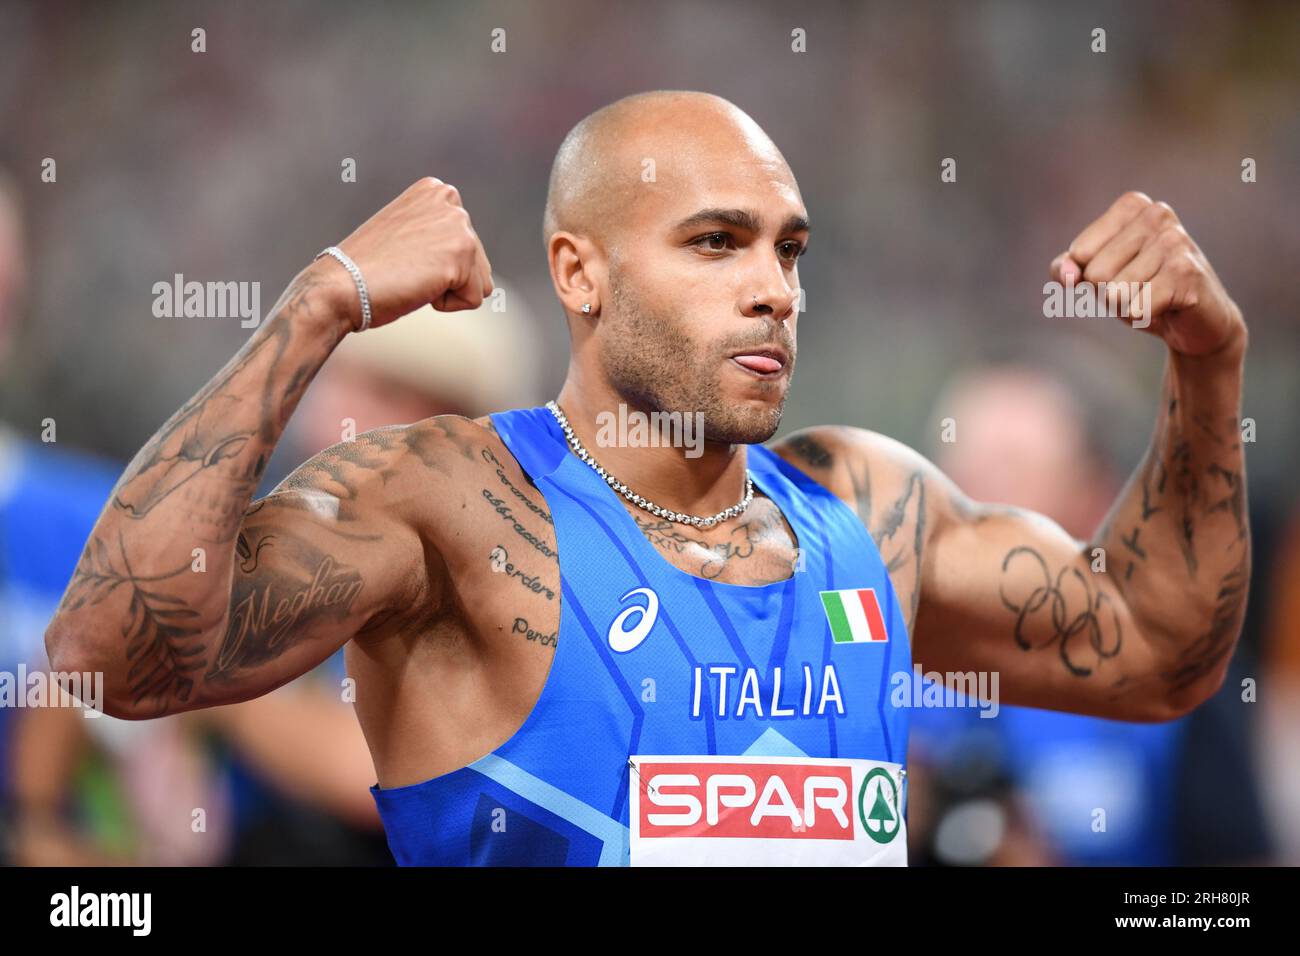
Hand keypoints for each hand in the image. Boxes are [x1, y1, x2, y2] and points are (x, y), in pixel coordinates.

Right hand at [321, 177, 494, 329]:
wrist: (340, 286)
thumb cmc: (365, 269)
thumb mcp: (405, 235)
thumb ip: (434, 234)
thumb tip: (459, 256)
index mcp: (435, 191)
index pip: (465, 246)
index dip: (435, 265)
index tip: (402, 257)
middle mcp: (450, 200)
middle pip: (478, 264)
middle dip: (446, 279)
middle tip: (405, 270)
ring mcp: (458, 224)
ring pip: (479, 283)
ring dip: (448, 292)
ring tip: (412, 277)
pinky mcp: (461, 252)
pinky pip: (473, 299)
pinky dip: (447, 305)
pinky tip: (417, 287)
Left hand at [1050, 192, 1245, 357]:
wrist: (1196, 320)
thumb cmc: (1141, 290)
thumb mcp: (1095, 275)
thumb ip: (1066, 268)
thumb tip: (1067, 275)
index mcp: (1133, 205)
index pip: (1079, 253)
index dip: (1091, 275)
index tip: (1121, 272)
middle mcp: (1157, 214)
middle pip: (1096, 273)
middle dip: (1109, 293)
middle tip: (1141, 289)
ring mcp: (1175, 241)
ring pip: (1114, 293)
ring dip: (1128, 306)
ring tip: (1154, 296)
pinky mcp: (1187, 272)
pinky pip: (1137, 307)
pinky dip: (1144, 316)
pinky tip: (1167, 306)